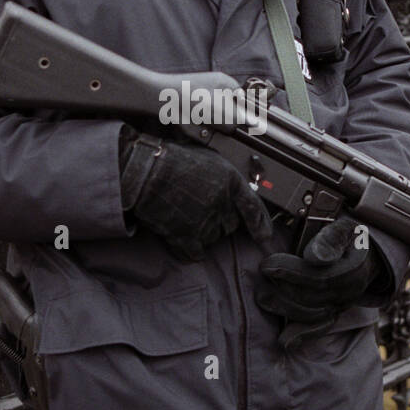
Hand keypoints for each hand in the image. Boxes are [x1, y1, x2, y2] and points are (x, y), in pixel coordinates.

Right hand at [119, 127, 272, 260]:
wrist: (145, 170)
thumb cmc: (171, 159)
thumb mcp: (207, 158)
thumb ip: (224, 176)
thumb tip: (233, 190)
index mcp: (230, 180)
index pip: (253, 206)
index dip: (261, 223)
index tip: (265, 236)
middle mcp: (221, 202)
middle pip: (232, 224)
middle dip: (221, 220)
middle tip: (202, 209)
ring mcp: (204, 220)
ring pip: (214, 238)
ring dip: (204, 232)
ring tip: (186, 214)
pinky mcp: (186, 235)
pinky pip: (196, 252)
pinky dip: (191, 250)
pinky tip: (184, 240)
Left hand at [254, 215, 386, 325]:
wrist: (365, 254)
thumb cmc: (347, 237)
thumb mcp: (344, 228)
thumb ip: (331, 239)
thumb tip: (315, 257)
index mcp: (353, 267)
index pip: (318, 276)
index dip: (290, 272)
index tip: (267, 264)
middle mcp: (350, 290)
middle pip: (311, 296)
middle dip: (283, 288)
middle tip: (262, 276)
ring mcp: (343, 304)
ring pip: (311, 313)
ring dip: (284, 307)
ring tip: (262, 295)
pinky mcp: (335, 313)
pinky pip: (320, 327)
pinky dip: (303, 335)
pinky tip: (284, 341)